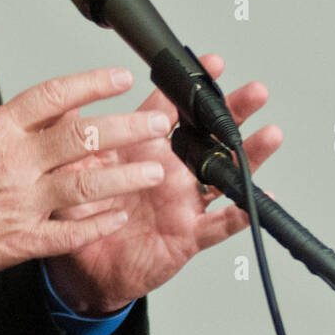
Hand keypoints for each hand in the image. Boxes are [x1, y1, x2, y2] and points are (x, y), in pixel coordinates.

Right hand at [0, 66, 173, 282]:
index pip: (54, 95)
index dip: (92, 83)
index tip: (120, 77)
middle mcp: (16, 162)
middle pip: (82, 137)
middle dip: (126, 128)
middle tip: (157, 123)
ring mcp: (22, 202)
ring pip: (85, 186)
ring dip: (124, 177)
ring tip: (154, 169)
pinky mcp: (22, 239)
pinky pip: (69, 233)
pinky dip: (97, 224)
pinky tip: (119, 215)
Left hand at [43, 54, 281, 315]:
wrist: (86, 269)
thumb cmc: (84, 219)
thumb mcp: (72, 174)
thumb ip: (75, 141)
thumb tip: (64, 105)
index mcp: (143, 150)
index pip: (170, 109)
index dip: (189, 87)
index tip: (209, 64)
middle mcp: (170, 171)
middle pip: (208, 135)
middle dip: (233, 111)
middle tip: (254, 91)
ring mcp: (183, 202)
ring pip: (223, 173)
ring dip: (247, 154)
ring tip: (269, 135)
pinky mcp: (188, 234)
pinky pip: (219, 224)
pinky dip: (240, 213)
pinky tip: (258, 198)